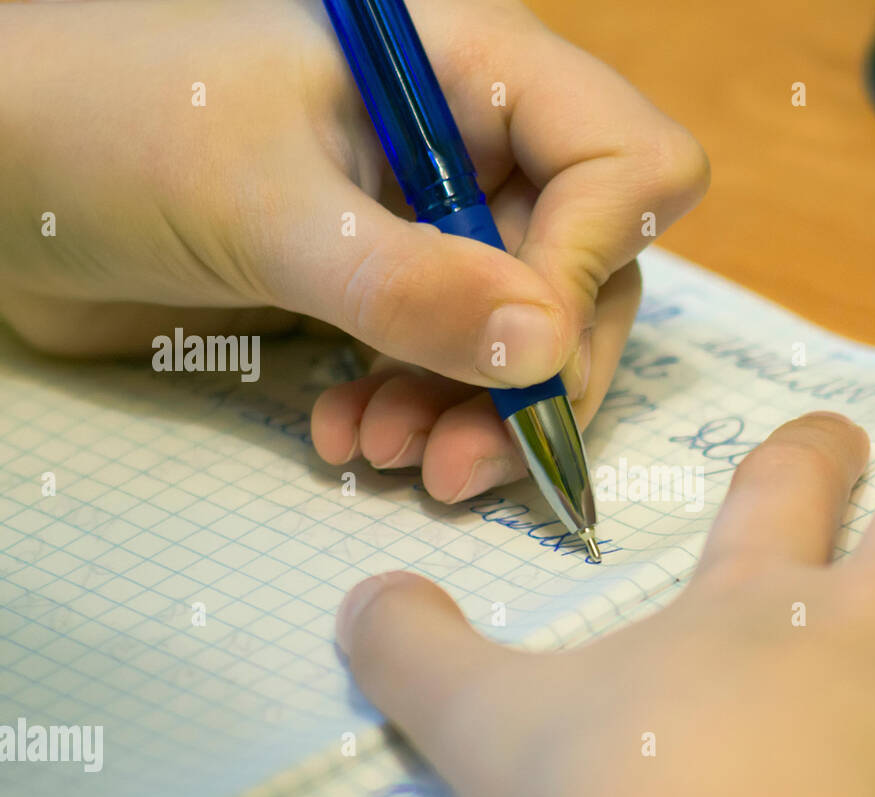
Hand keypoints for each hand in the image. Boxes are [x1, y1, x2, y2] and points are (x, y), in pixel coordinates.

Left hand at [0, 0, 706, 501]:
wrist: (3, 185)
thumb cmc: (107, 134)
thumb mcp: (260, 205)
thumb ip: (408, 280)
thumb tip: (547, 351)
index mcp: (470, 72)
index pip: (626, 161)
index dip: (594, 261)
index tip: (518, 348)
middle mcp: (475, 146)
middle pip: (592, 271)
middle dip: (533, 377)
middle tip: (458, 461)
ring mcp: (437, 222)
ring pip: (528, 337)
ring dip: (472, 414)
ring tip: (385, 456)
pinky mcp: (393, 289)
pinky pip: (456, 368)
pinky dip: (420, 415)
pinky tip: (347, 437)